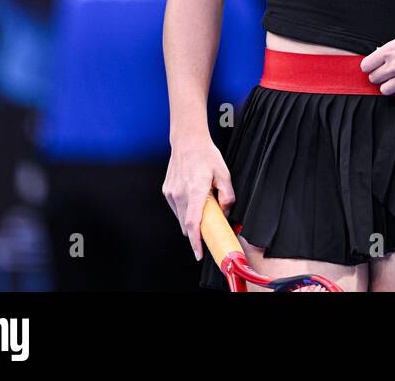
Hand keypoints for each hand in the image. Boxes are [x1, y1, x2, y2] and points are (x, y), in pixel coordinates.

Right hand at [162, 133, 233, 260]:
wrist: (187, 142)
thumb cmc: (206, 155)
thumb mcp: (224, 173)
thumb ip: (228, 194)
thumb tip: (225, 210)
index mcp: (195, 190)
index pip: (193, 222)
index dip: (195, 241)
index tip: (199, 252)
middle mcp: (180, 193)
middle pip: (187, 224)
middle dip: (197, 233)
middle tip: (209, 231)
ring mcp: (171, 193)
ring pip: (181, 218)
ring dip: (191, 221)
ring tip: (203, 208)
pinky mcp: (167, 191)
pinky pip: (176, 209)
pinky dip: (185, 211)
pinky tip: (194, 201)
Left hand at [360, 22, 394, 98]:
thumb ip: (393, 48)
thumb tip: (384, 54)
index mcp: (390, 51)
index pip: (366, 66)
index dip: (370, 67)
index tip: (374, 67)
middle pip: (374, 79)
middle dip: (380, 76)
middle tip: (388, 72)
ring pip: (385, 90)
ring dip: (390, 86)